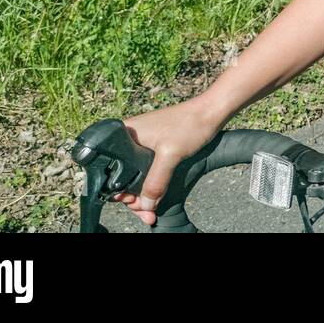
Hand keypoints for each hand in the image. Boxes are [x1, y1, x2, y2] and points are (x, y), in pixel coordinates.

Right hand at [108, 95, 225, 226]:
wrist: (211, 112)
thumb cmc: (190, 124)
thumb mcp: (171, 154)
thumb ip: (156, 180)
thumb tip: (145, 205)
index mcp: (124, 135)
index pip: (112, 170)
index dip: (121, 191)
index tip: (133, 203)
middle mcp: (129, 139)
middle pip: (123, 176)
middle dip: (133, 197)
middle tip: (147, 212)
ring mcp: (142, 143)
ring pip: (135, 175)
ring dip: (143, 194)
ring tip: (151, 211)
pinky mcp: (154, 146)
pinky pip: (146, 169)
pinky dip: (150, 184)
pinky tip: (156, 197)